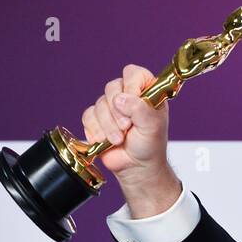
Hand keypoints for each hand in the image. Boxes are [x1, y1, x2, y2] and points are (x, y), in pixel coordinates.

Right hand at [81, 64, 179, 216]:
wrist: (137, 167)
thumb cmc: (150, 146)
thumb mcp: (152, 127)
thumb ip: (140, 109)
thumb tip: (121, 99)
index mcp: (146, 92)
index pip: (134, 73)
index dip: (131, 85)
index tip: (134, 101)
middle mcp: (128, 96)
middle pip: (112, 87)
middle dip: (117, 112)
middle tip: (127, 127)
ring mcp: (110, 107)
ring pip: (99, 104)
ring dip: (108, 126)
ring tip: (119, 140)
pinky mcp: (96, 119)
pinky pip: (88, 116)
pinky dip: (96, 130)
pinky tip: (106, 140)